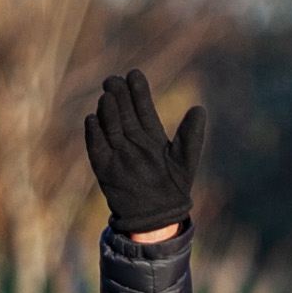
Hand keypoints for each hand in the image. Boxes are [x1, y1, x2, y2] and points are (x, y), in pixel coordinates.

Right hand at [83, 69, 208, 236]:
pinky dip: (93, 135)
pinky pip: (96, 148)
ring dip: (107, 111)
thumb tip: (199, 108)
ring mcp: (117, 152)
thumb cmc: (174, 187)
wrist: (159, 218)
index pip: (143, 108)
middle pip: (123, 112)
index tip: (134, 74)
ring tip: (107, 97)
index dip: (138, 91)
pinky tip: (92, 120)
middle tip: (113, 80)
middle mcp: (132, 140)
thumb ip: (191, 135)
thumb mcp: (186, 160)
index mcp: (152, 135)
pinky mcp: (104, 168)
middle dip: (118, 94)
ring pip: (109, 126)